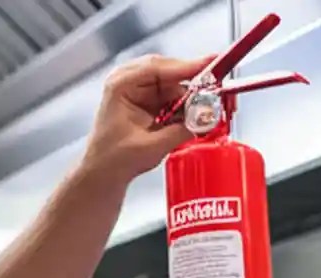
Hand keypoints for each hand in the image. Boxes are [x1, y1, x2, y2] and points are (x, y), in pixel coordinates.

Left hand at [79, 53, 214, 181]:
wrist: (103, 172)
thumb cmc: (114, 159)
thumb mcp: (151, 147)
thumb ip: (180, 130)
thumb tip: (206, 119)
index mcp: (121, 85)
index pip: (157, 68)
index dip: (186, 66)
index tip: (211, 63)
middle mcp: (130, 81)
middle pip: (170, 72)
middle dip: (194, 82)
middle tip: (217, 90)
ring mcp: (140, 89)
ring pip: (176, 84)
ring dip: (193, 97)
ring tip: (208, 110)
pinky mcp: (150, 100)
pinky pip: (175, 96)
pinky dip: (187, 105)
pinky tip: (196, 116)